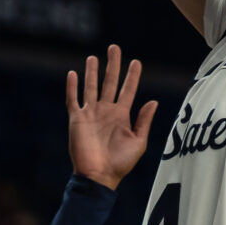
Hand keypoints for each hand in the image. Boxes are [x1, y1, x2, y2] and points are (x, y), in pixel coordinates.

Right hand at [68, 46, 155, 189]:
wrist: (99, 176)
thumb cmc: (121, 163)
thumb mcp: (139, 142)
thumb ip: (144, 121)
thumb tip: (153, 101)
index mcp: (122, 115)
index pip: (127, 90)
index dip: (132, 76)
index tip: (136, 62)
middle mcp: (106, 111)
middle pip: (109, 82)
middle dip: (113, 66)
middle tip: (114, 48)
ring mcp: (90, 114)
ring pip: (91, 87)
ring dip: (92, 72)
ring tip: (93, 57)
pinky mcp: (76, 120)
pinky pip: (73, 100)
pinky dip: (72, 87)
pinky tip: (72, 74)